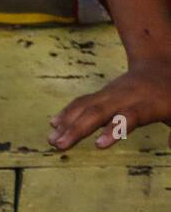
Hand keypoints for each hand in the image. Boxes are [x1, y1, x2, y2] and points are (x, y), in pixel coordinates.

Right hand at [50, 57, 170, 149]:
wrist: (159, 66)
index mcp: (148, 104)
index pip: (129, 116)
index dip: (114, 129)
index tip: (98, 145)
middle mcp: (125, 97)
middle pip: (98, 112)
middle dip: (77, 128)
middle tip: (59, 145)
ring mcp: (111, 93)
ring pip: (86, 106)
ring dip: (67, 123)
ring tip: (51, 139)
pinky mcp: (102, 93)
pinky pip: (82, 102)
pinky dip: (68, 112)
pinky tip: (54, 124)